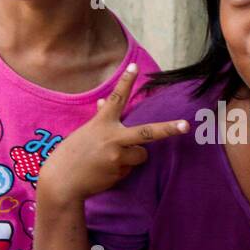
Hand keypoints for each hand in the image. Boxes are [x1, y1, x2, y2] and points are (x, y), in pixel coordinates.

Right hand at [37, 63, 187, 203]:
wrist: (62, 182)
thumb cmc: (71, 154)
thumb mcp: (85, 132)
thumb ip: (100, 118)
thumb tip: (103, 102)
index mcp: (102, 123)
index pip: (117, 98)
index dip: (126, 82)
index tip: (135, 68)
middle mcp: (112, 137)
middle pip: (147, 131)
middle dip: (169, 129)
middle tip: (186, 126)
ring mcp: (118, 156)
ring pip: (141, 154)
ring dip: (133, 157)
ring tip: (110, 160)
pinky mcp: (120, 172)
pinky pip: (131, 169)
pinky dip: (123, 169)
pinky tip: (105, 172)